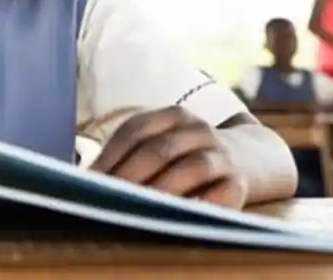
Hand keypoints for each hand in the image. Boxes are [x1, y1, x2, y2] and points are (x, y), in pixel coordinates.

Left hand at [89, 106, 248, 208]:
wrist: (245, 159)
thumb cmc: (183, 158)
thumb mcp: (160, 146)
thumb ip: (129, 158)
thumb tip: (87, 182)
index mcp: (173, 115)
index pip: (136, 130)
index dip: (110, 156)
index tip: (87, 181)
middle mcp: (200, 129)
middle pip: (160, 149)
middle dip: (130, 176)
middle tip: (106, 199)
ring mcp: (222, 155)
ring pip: (192, 168)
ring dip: (162, 190)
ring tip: (136, 210)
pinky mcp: (240, 183)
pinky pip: (222, 194)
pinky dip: (200, 205)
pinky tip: (177, 218)